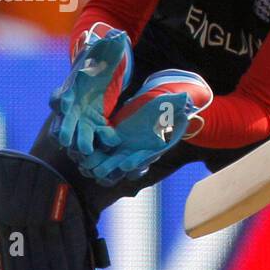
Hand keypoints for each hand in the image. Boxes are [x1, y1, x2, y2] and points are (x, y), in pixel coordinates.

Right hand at [49, 24, 132, 158]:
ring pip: (77, 133)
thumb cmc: (98, 59)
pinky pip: (96, 135)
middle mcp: (70, 105)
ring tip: (86, 152)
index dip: (58, 100)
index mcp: (68, 87)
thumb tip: (118, 35)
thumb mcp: (104, 50)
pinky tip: (110, 145)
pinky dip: (101, 140)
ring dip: (80, 142)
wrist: (100, 70)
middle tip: (66, 141)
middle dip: (65, 130)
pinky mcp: (94, 124)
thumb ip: (109, 44)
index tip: (60, 104)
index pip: (58, 95)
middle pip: (64, 120)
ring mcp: (81, 117)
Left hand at [77, 69, 211, 184]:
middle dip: (112, 169)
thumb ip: (178, 103)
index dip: (137, 162)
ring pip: (111, 165)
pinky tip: (82, 156)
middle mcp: (138, 152)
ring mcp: (125, 150)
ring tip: (88, 166)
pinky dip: (93, 157)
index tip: (127, 165)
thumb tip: (187, 99)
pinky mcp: (113, 144)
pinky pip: (101, 155)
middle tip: (100, 170)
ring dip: (99, 167)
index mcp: (154, 146)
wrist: (154, 111)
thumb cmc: (165, 108)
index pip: (146, 158)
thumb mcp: (170, 104)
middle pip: (124, 167)